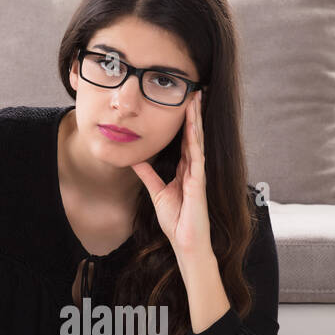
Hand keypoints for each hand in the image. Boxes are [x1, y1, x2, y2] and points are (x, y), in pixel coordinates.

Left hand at [132, 89, 208, 258]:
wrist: (186, 242)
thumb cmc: (176, 220)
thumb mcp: (157, 193)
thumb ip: (148, 175)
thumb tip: (136, 160)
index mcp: (186, 171)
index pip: (186, 141)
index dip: (186, 122)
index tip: (185, 103)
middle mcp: (194, 170)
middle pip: (194, 136)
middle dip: (194, 114)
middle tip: (195, 92)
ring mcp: (198, 176)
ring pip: (198, 143)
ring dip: (197, 122)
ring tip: (196, 103)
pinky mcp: (198, 185)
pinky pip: (197, 160)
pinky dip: (196, 144)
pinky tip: (194, 130)